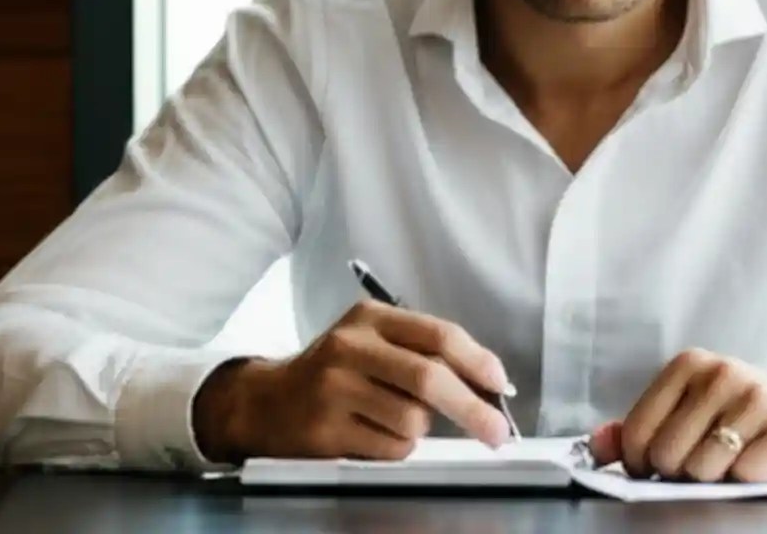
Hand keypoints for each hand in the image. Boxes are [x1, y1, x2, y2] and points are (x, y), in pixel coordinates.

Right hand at [192, 300, 513, 463]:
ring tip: (392, 419)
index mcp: (370, 318)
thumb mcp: (372, 342)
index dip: (478, 361)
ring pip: (412, 419)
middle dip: (473, 408)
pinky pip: (390, 448)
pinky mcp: (325, 430)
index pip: (438, 335)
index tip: (500, 386)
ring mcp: (334, 389)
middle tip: (498, 433)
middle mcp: (350, 347)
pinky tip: (370, 434)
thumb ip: (424, 353)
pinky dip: (395, 448)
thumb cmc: (336, 373)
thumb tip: (490, 385)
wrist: (266, 402)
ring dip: (419, 429)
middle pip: (429, 378)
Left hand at [587, 349, 766, 481]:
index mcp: (689, 364)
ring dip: (716, 478)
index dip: (640, 464)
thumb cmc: (748, 418)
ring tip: (736, 459)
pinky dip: (749, 481)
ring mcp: (757, 398)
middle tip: (707, 461)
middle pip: (667, 455)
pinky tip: (763, 462)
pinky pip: (743, 477)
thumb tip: (597, 446)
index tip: (655, 467)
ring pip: (702, 470)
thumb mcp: (692, 411)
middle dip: (680, 473)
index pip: (637, 432)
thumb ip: (641, 428)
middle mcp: (722, 373)